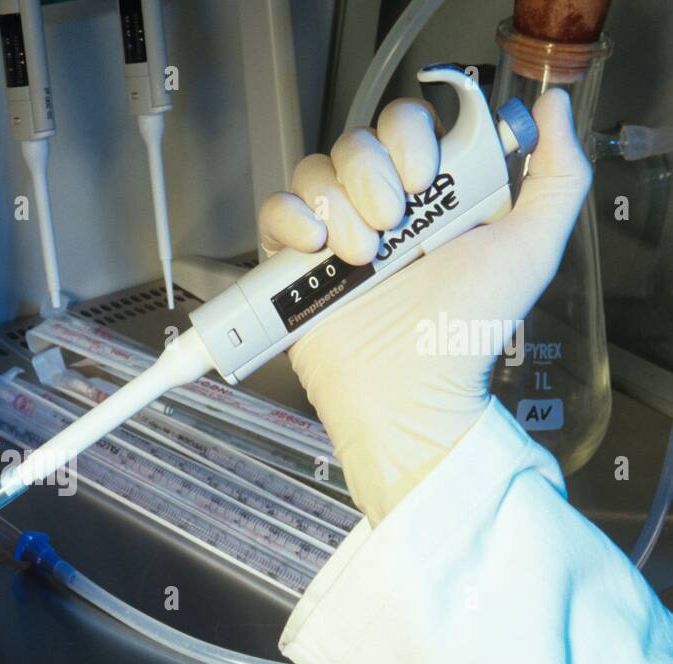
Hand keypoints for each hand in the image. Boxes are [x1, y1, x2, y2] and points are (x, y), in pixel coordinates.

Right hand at [259, 89, 590, 524]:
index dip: (411, 137)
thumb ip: (559, 175)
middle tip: (395, 225)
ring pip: (316, 170)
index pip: (406, 123)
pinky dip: (291, 218)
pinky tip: (316, 248)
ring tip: (363, 258)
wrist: (410, 387)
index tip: (428, 177)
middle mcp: (378, 204)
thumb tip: (553, 106)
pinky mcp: (290, 261)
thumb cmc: (467, 328)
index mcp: (431, 192)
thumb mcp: (530, 247)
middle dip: (374, 174)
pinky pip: (274, 208)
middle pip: (357, 140)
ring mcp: (331, 231)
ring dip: (340, 206)